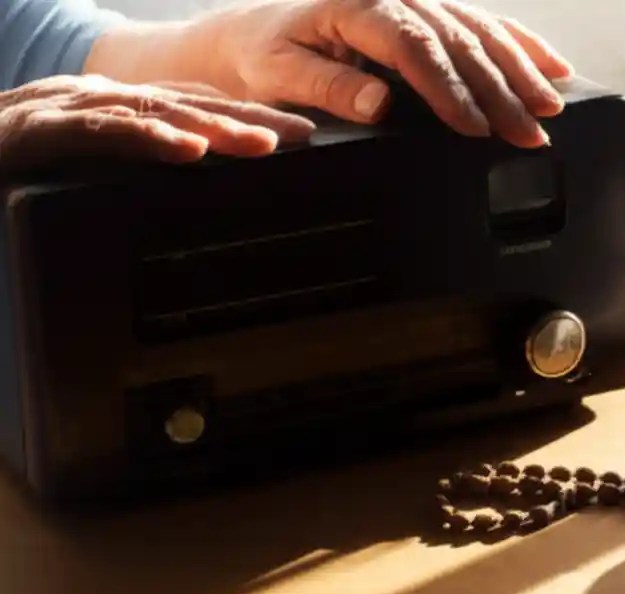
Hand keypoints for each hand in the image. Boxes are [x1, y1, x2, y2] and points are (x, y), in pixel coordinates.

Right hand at [0, 75, 315, 175]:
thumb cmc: (10, 161)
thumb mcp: (81, 162)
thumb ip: (131, 162)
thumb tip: (190, 172)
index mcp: (114, 107)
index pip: (193, 105)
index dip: (249, 116)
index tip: (303, 134)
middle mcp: (99, 98)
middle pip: (188, 103)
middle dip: (249, 117)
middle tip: (303, 134)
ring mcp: (70, 108)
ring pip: (156, 112)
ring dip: (216, 127)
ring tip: (264, 144)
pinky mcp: (41, 130)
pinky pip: (105, 132)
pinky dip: (151, 139)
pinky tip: (189, 149)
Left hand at [216, 0, 573, 147]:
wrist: (255, 35)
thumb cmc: (265, 59)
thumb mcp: (280, 75)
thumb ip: (329, 86)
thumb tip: (380, 102)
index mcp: (355, 4)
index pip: (414, 45)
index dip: (449, 88)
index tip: (474, 128)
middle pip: (458, 38)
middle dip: (500, 88)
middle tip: (529, 131)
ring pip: (479, 29)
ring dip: (521, 70)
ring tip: (550, 108)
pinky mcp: (430, 11)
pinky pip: (483, 22)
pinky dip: (520, 45)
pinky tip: (553, 66)